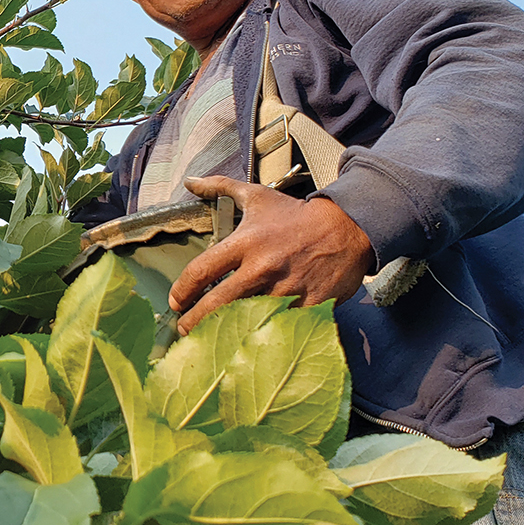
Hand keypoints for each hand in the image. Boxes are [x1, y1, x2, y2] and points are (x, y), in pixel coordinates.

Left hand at [169, 176, 374, 334]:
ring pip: (245, 321)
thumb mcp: (257, 196)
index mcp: (245, 242)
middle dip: (194, 322)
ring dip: (225, 334)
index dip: (183, 290)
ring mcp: (285, 290)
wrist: (347, 227)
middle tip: (185, 330)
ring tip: (210, 342)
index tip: (176, 301)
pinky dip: (263, 336)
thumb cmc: (296, 215)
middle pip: (217, 305)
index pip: (201, 270)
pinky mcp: (307, 306)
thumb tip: (189, 180)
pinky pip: (278, 328)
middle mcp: (261, 268)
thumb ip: (220, 187)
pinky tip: (248, 344)